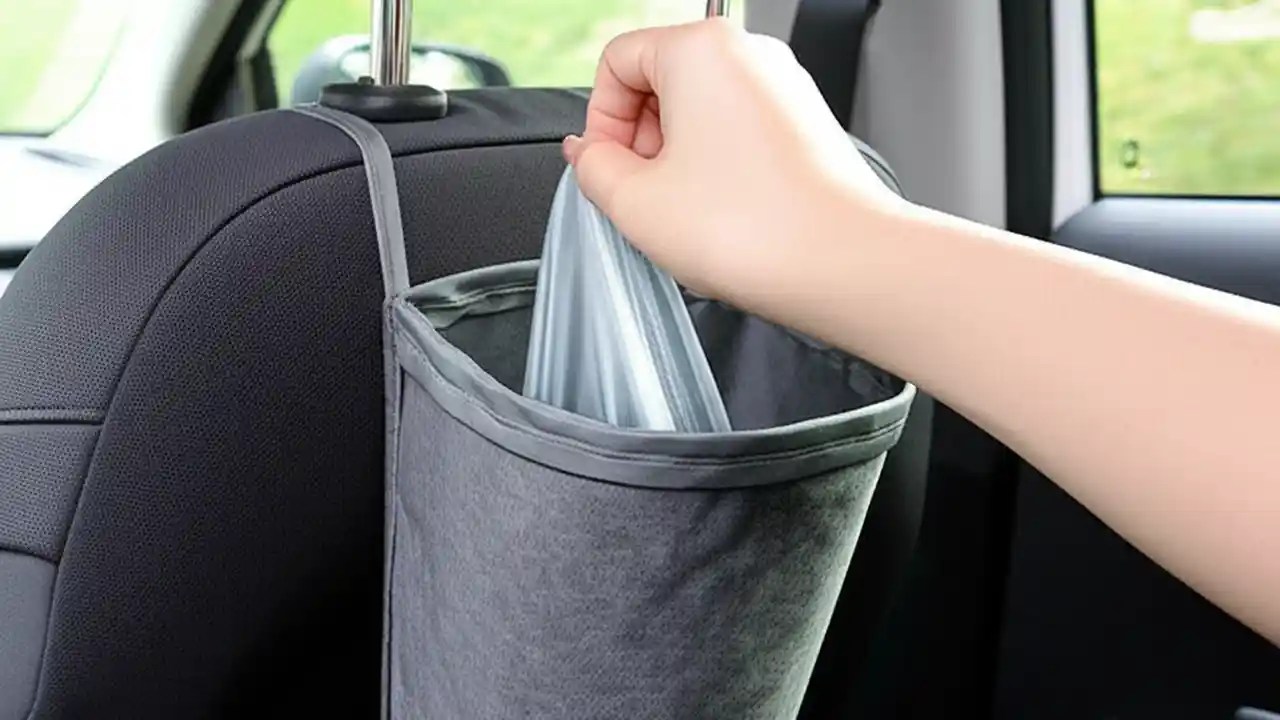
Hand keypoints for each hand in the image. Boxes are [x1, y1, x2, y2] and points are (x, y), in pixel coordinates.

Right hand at [565, 19, 908, 312]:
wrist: (845, 264)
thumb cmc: (752, 228)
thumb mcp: (635, 203)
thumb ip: (593, 169)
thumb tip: (588, 154)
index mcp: (701, 49)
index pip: (617, 61)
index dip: (599, 121)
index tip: (605, 169)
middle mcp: (750, 55)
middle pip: (661, 82)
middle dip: (639, 140)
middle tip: (640, 196)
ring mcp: (785, 89)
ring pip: (701, 112)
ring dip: (677, 161)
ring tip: (684, 216)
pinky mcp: (807, 127)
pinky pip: (740, 135)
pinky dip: (718, 170)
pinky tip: (722, 219)